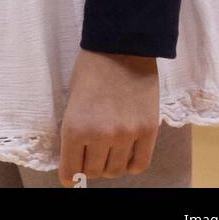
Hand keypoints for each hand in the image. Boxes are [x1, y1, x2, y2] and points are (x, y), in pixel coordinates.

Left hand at [57, 49, 159, 185]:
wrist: (122, 44)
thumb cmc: (91, 67)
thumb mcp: (72, 99)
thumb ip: (75, 130)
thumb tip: (77, 157)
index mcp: (75, 127)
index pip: (70, 172)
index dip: (70, 175)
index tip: (72, 174)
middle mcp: (100, 136)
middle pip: (94, 172)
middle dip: (90, 165)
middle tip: (91, 153)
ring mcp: (126, 134)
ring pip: (116, 170)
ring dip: (110, 164)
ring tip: (110, 149)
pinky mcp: (148, 130)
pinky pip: (139, 164)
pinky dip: (131, 164)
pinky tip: (126, 154)